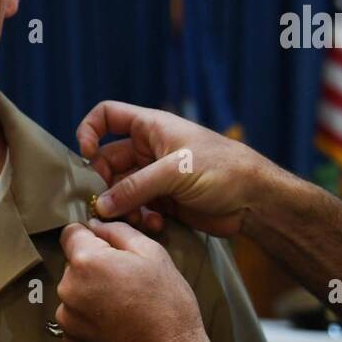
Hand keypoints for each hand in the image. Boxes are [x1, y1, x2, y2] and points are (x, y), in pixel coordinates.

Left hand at [56, 220, 214, 341]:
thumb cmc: (168, 305)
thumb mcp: (153, 254)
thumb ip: (118, 231)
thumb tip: (96, 225)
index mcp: (86, 262)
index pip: (70, 232)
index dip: (91, 236)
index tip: (109, 248)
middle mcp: (68, 289)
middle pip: (73, 264)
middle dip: (94, 267)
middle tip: (126, 281)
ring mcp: (67, 318)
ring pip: (74, 292)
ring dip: (91, 293)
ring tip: (123, 306)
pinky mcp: (70, 341)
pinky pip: (75, 318)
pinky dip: (90, 318)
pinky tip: (116, 324)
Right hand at [77, 100, 279, 237]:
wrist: (256, 201)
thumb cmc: (222, 170)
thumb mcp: (175, 172)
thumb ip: (135, 188)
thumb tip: (101, 205)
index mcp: (151, 128)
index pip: (107, 116)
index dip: (89, 131)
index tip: (85, 155)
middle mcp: (149, 150)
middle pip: (107, 161)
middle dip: (103, 183)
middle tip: (102, 205)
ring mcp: (155, 176)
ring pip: (120, 189)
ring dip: (121, 206)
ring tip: (133, 219)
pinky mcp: (163, 201)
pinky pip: (137, 208)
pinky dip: (139, 218)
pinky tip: (155, 225)